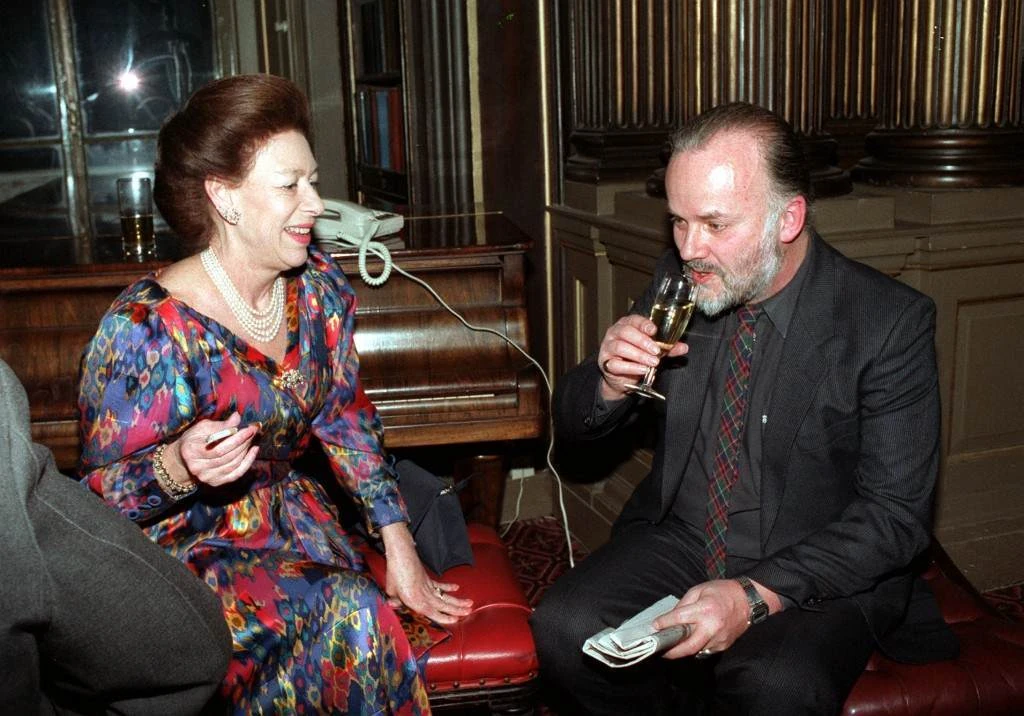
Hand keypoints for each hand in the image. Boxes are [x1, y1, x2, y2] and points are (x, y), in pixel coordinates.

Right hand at [169, 412, 260, 487]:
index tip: (250, 429)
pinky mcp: (215, 482)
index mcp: (191, 451)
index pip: (219, 448)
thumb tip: (237, 417)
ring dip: (246, 450)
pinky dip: (248, 462)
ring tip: (252, 438)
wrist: (184, 459)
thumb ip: (220, 425)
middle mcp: (197, 467)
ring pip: (233, 464)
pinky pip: (236, 474)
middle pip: (227, 456)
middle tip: (253, 431)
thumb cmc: (194, 439)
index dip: (237, 439)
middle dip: (244, 442)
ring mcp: (206, 477)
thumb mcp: (202, 428)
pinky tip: (254, 451)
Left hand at [379, 522, 472, 624]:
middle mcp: (424, 595)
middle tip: (469, 612)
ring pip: (445, 596)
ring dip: (457, 600)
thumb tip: (393, 606)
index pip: (433, 613)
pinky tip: (456, 588)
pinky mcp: (428, 578)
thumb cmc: (395, 572)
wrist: (401, 554)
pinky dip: (448, 586)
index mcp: (415, 600)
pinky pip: (440, 585)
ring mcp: (428, 586)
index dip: (445, 618)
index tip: (456, 620)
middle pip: (443, 605)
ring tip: (469, 603)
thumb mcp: (391, 590)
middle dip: (457, 609)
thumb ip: (394, 600)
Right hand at [598, 314, 688, 399]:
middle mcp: (615, 334)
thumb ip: (667, 348)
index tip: (654, 331)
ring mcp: (608, 348)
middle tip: (656, 351)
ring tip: (653, 362)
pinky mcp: (605, 363)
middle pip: (626, 332)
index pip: (634, 320)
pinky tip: (643, 370)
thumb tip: (684, 347)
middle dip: (643, 341)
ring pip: (620, 347)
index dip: (644, 324)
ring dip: (639, 355)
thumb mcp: (653, 351)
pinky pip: (616, 364)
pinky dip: (631, 367)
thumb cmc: (636, 358)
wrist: (621, 378)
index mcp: (626, 325)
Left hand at [651, 578, 776, 659]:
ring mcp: (718, 639)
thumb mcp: (699, 590)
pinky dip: (695, 648)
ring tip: (672, 645)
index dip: (664, 624)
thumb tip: (670, 618)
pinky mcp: (723, 646)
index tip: (654, 627)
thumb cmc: (722, 592)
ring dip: (682, 650)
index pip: (679, 620)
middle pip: (687, 647)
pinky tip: (690, 642)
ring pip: (695, 651)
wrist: (748, 601)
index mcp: (704, 610)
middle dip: (671, 651)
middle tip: (660, 649)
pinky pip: (704, 651)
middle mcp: (712, 628)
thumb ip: (683, 604)